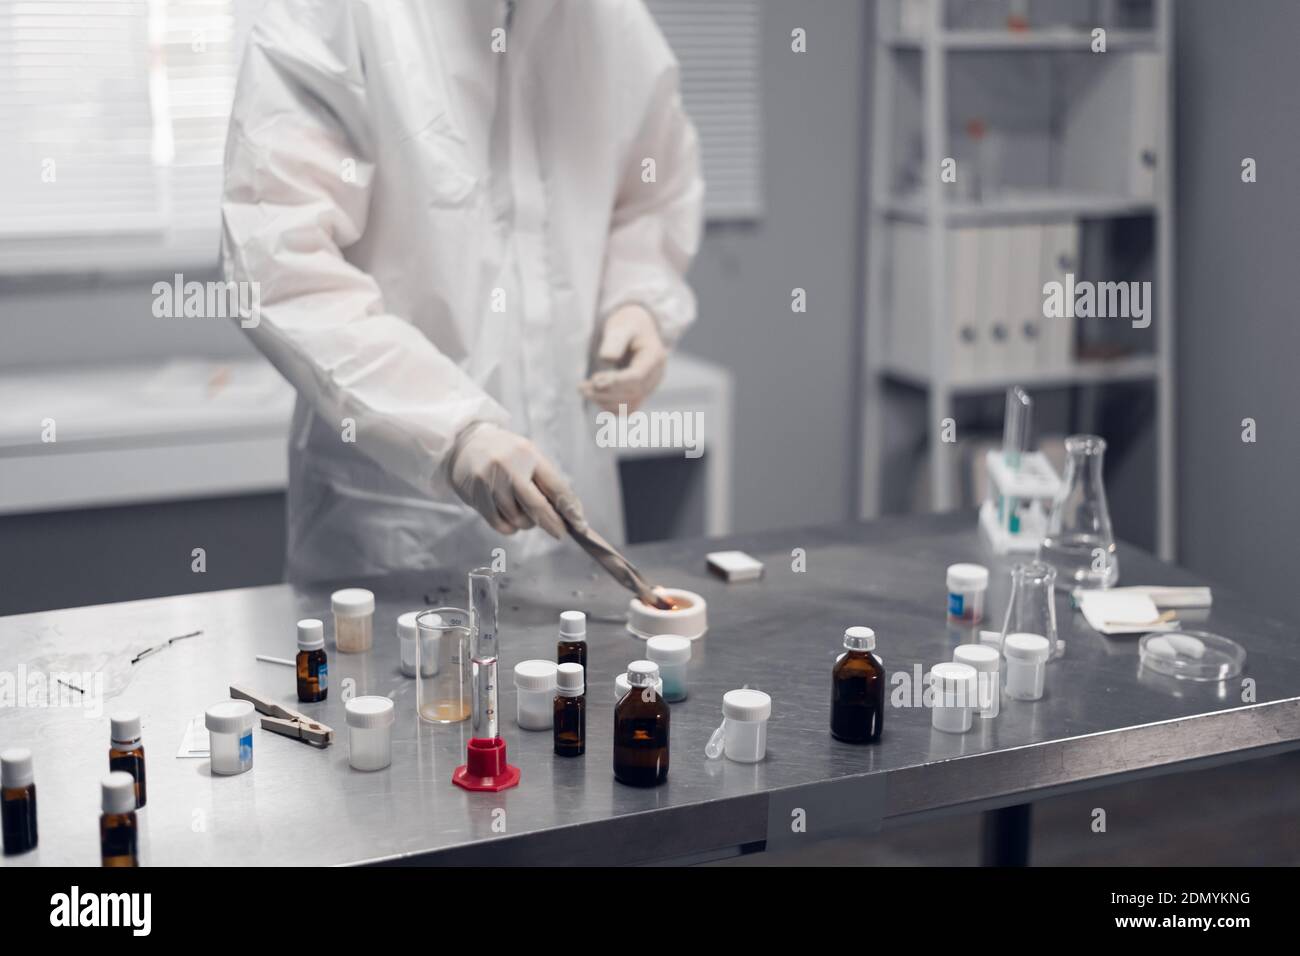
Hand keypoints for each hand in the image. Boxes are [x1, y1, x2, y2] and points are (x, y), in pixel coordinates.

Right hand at [448, 422, 586, 537]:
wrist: (466, 442)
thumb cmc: (505, 452)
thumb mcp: (529, 456)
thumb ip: (546, 481)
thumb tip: (569, 512)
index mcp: (529, 454)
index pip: (555, 486)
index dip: (569, 509)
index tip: (579, 524)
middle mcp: (509, 467)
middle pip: (536, 506)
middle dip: (552, 524)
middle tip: (560, 533)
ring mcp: (490, 482)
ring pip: (518, 519)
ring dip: (527, 523)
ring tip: (525, 513)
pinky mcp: (476, 496)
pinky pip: (500, 524)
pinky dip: (510, 527)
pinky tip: (511, 518)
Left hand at [580, 304, 666, 412]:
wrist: (636, 332)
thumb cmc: (628, 327)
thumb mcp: (621, 326)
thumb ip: (615, 340)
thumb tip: (607, 358)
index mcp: (655, 357)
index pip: (638, 377)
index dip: (616, 382)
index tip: (594, 380)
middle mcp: (656, 376)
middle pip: (633, 393)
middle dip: (605, 393)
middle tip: (581, 387)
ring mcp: (649, 388)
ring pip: (629, 404)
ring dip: (604, 401)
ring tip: (583, 389)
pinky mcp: (640, 396)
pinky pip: (626, 409)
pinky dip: (608, 406)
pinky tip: (594, 394)